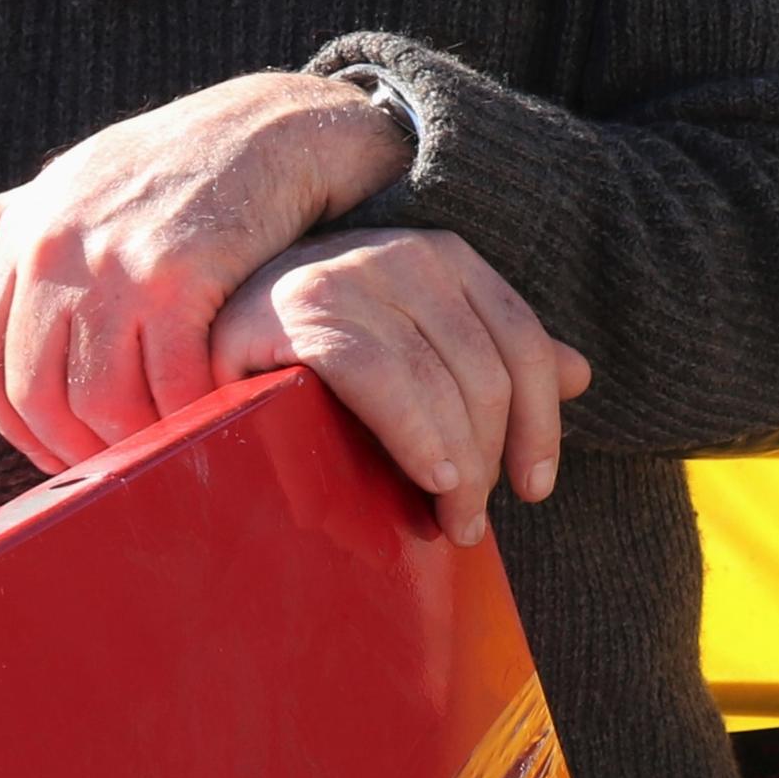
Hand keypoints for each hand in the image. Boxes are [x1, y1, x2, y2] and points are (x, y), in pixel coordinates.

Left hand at [0, 71, 411, 471]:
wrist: (270, 125)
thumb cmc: (165, 163)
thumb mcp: (60, 184)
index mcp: (21, 236)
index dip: (13, 422)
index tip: (55, 451)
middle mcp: (57, 250)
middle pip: (38, 390)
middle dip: (73, 448)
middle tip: (114, 471)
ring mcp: (118, 263)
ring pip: (102, 397)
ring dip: (132, 443)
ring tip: (160, 454)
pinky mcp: (184, 274)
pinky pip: (171, 379)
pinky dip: (185, 415)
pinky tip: (205, 419)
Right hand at [215, 228, 591, 545]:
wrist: (197, 339)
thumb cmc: (313, 363)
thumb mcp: (413, 352)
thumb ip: (490, 356)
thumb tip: (581, 374)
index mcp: (444, 257)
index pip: (521, 341)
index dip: (540, 421)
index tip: (535, 488)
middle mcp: (403, 253)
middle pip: (485, 368)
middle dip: (490, 459)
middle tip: (470, 524)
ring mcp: (348, 274)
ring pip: (439, 379)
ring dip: (457, 464)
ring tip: (450, 521)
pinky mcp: (295, 310)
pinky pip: (378, 376)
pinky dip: (413, 432)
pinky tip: (427, 477)